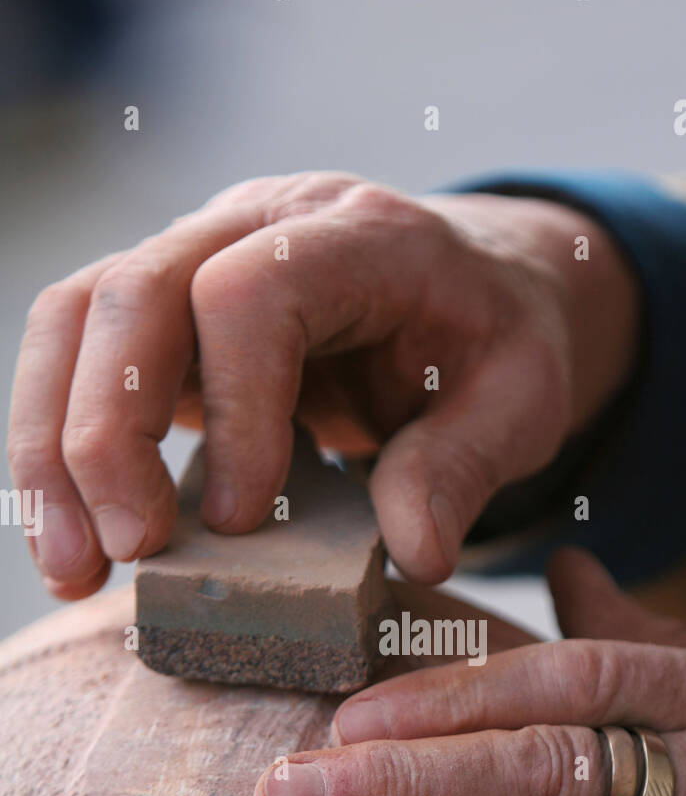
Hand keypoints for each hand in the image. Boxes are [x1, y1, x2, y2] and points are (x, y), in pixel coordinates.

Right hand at [7, 174, 637, 598]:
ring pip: (75, 318)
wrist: (472, 293)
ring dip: (53, 447)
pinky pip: (77, 359)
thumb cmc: (494, 345)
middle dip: (108, 431)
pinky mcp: (166, 316)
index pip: (254, 292)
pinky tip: (74, 539)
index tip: (245, 518)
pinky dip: (59, 449)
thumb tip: (416, 553)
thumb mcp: (523, 402)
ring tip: (74, 570)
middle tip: (131, 553)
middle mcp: (258, 225)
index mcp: (360, 237)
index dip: (235, 408)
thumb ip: (469, 465)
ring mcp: (198, 259)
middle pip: (133, 293)